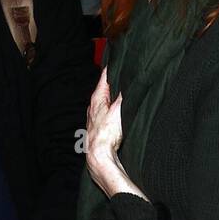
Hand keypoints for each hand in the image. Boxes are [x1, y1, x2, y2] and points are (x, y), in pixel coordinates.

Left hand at [85, 66, 124, 193]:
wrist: (99, 156)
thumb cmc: (106, 134)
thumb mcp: (118, 110)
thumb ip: (122, 96)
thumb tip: (126, 85)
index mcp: (97, 99)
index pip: (104, 79)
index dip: (110, 71)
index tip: (115, 62)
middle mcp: (92, 108)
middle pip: (102, 91)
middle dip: (110, 85)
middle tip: (119, 77)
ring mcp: (93, 119)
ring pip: (102, 104)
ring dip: (109, 99)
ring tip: (117, 95)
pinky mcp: (96, 130)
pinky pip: (103, 115)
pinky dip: (109, 111)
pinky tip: (113, 116)